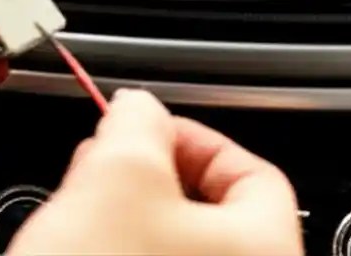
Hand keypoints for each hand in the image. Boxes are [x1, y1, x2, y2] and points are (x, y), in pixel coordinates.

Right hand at [8, 90, 302, 255]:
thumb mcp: (116, 179)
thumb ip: (137, 127)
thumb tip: (139, 108)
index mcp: (270, 250)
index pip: (254, 173)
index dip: (192, 141)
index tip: (140, 132)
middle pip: (216, 220)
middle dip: (153, 183)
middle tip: (103, 170)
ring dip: (131, 227)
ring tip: (80, 218)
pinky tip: (80, 255)